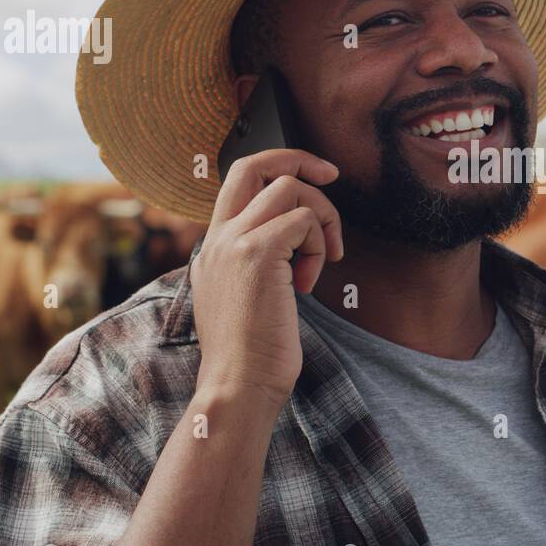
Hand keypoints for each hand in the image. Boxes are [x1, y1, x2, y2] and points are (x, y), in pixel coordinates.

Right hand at [190, 149, 343, 408]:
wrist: (237, 386)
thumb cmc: (250, 355)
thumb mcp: (245, 298)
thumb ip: (256, 264)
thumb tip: (295, 241)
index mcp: (212, 247)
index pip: (238, 181)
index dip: (278, 168)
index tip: (317, 178)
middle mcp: (217, 238)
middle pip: (253, 164)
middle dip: (299, 159)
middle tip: (332, 176)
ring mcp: (233, 242)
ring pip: (288, 189)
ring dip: (320, 219)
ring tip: (319, 262)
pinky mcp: (256, 253)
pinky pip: (302, 219)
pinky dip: (318, 243)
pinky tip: (308, 282)